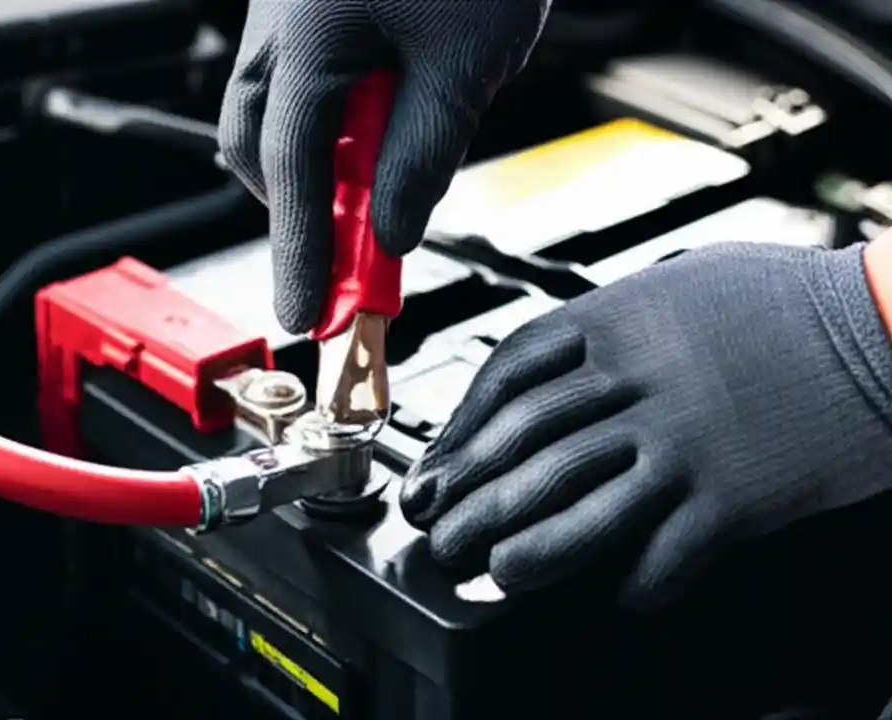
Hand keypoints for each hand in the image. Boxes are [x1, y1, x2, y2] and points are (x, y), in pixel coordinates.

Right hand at [218, 0, 549, 332]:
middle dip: (295, 209)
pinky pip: (290, 80)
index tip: (304, 313)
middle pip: (256, 148)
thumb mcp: (466, 63)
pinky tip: (373, 124)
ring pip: (265, 114)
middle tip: (348, 257)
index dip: (301, 251)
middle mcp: (278, 25)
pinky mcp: (301, 3)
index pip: (294, 172)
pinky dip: (322, 122)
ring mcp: (281, 10)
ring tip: (373, 187)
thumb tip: (391, 232)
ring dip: (308, 165)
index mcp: (310, 39)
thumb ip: (422, 156)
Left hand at [399, 242, 891, 606]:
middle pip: (525, 450)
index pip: (507, 379)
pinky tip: (616, 595)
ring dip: (524, 548)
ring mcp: (682, 443)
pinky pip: (664, 554)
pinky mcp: (732, 496)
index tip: (439, 467)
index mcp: (616, 324)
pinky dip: (633, 582)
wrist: (880, 324)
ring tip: (493, 569)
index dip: (462, 431)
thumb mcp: (677, 285)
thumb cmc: (784, 302)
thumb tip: (550, 365)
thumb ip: (608, 322)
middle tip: (439, 530)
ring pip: (575, 509)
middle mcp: (637, 385)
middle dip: (470, 499)